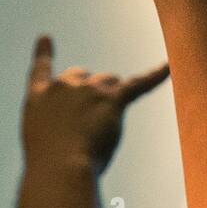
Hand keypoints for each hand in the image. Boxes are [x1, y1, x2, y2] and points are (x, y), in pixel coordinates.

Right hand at [21, 35, 168, 173]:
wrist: (59, 169)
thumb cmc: (50, 167)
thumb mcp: (44, 144)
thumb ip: (61, 127)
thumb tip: (88, 127)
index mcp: (37, 97)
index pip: (40, 70)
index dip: (44, 53)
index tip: (46, 38)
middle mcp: (62, 86)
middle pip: (83, 76)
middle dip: (89, 93)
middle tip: (87, 126)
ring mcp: (88, 90)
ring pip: (110, 81)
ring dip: (111, 97)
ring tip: (104, 127)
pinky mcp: (112, 100)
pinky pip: (139, 84)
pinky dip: (156, 75)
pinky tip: (169, 66)